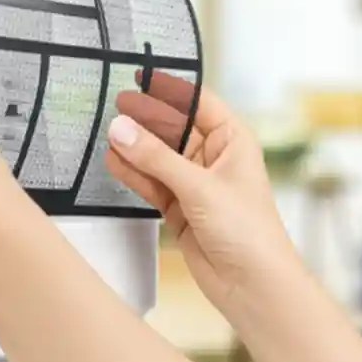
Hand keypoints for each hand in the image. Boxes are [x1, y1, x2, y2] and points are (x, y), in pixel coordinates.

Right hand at [105, 72, 297, 313]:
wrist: (254, 285)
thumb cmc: (247, 230)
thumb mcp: (200, 187)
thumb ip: (156, 158)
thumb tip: (120, 128)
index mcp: (232, 140)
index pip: (197, 103)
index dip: (169, 89)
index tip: (139, 77)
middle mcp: (214, 157)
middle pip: (173, 127)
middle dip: (146, 117)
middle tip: (114, 104)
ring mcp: (194, 183)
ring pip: (158, 156)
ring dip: (135, 146)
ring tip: (107, 132)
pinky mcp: (179, 207)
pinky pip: (151, 182)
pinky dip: (133, 173)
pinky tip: (113, 161)